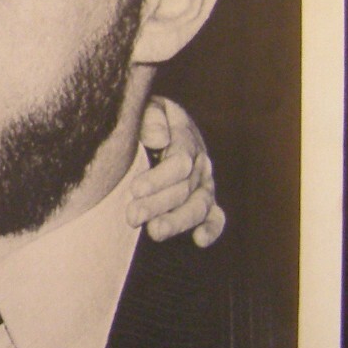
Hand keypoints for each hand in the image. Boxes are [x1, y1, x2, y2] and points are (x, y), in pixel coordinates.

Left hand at [128, 96, 225, 246]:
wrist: (154, 122)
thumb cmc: (143, 117)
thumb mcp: (145, 107)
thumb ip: (151, 119)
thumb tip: (159, 139)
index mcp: (185, 138)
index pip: (179, 162)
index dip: (159, 178)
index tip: (135, 189)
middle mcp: (199, 162)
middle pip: (184, 188)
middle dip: (157, 204)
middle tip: (132, 216)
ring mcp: (204, 183)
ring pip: (197, 206)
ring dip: (176, 221)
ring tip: (154, 231)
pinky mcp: (204, 199)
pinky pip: (215, 216)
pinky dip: (212, 228)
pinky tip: (199, 240)